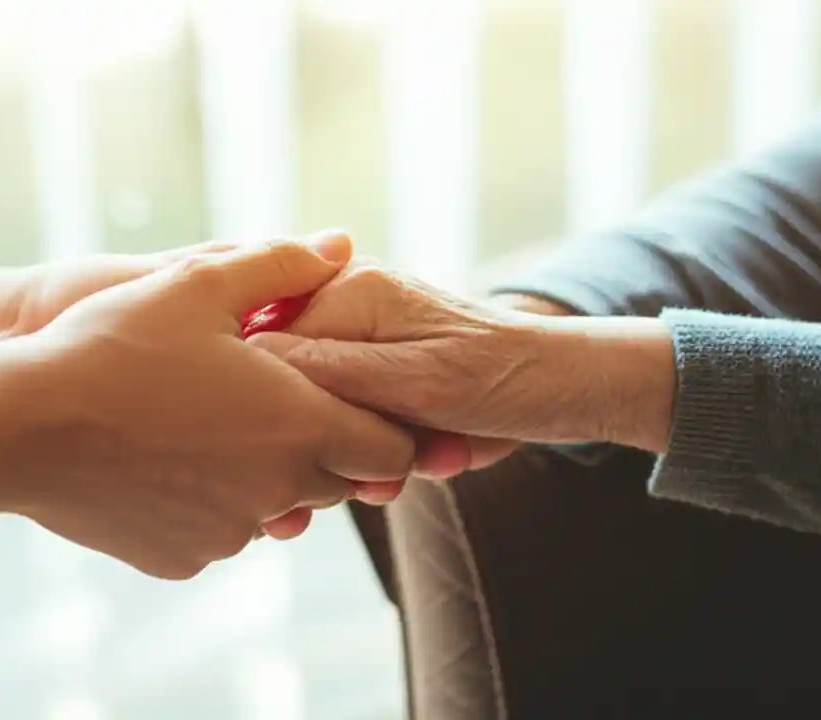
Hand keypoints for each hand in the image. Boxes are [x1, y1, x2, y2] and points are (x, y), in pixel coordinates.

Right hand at [0, 234, 414, 578]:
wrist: (19, 429)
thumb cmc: (112, 346)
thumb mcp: (197, 283)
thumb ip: (281, 265)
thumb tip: (341, 244)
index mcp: (300, 426)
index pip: (391, 450)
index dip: (383, 423)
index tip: (354, 399)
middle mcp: (277, 493)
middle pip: (335, 481)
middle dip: (319, 443)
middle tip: (267, 398)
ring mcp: (228, 535)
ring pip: (273, 508)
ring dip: (260, 473)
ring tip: (203, 422)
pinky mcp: (181, 560)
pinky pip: (217, 531)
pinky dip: (207, 503)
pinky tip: (162, 459)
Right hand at [248, 263, 674, 469]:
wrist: (566, 386)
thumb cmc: (501, 378)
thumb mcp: (412, 381)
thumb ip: (330, 369)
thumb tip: (254, 359)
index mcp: (349, 288)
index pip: (271, 347)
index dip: (282, 410)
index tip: (309, 463)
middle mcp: (347, 303)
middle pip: (291, 383)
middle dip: (325, 442)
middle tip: (374, 484)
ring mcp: (360, 337)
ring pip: (317, 409)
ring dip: (355, 455)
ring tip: (402, 479)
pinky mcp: (374, 370)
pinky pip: (345, 415)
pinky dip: (371, 451)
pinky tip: (408, 470)